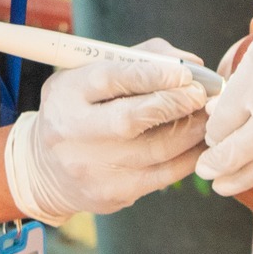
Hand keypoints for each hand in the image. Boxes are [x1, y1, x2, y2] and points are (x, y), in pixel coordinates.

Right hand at [2, 38, 209, 225]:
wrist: (44, 169)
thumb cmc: (79, 110)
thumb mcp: (89, 74)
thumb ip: (139, 60)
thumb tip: (192, 64)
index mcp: (67, 94)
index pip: (110, 79)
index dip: (153, 74)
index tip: (184, 72)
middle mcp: (74, 132)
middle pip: (132, 119)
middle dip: (175, 104)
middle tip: (201, 94)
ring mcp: (93, 168)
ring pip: (156, 150)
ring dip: (191, 131)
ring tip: (208, 116)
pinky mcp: (112, 194)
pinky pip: (163, 175)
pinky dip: (189, 157)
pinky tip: (200, 143)